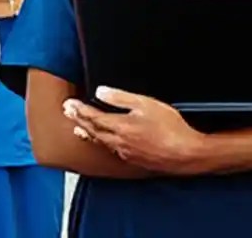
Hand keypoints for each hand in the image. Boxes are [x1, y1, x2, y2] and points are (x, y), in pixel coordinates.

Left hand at [64, 86, 204, 174]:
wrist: (184, 153)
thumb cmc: (170, 128)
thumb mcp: (146, 104)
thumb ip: (121, 97)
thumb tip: (101, 92)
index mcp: (119, 126)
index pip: (92, 117)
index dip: (79, 110)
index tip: (68, 104)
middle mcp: (118, 142)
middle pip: (92, 130)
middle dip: (79, 120)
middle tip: (67, 113)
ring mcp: (125, 152)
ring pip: (100, 142)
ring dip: (88, 133)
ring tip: (79, 129)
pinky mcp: (133, 159)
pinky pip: (111, 149)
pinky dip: (102, 143)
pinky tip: (104, 142)